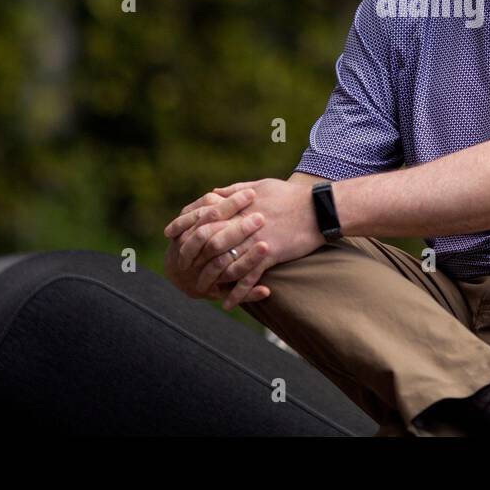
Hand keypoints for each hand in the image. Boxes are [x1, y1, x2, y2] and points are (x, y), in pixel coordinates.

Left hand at [171, 177, 325, 310]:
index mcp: (238, 205)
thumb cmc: (291, 195)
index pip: (203, 215)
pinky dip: (237, 293)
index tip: (170, 234)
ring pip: (225, 262)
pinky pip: (248, 277)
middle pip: (208, 241)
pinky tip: (227, 303)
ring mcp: (255, 240)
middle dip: (192, 255)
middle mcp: (243, 222)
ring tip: (200, 290)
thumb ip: (234, 191)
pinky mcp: (270, 255)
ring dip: (211, 278)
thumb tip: (213, 193)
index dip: (184, 225)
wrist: (319, 208)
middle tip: (179, 267)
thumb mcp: (261, 186)